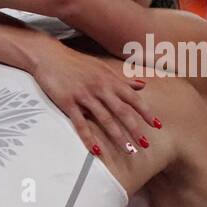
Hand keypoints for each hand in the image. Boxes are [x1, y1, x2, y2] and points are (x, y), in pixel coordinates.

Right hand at [32, 41, 153, 155]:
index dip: (145, 112)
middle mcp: (100, 88)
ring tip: (128, 150)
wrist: (49, 56)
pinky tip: (96, 150)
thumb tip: (142, 84)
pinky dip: (88, 138)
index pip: (133, 98)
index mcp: (110, 79)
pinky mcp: (68, 102)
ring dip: (117, 136)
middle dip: (135, 129)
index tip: (157, 125)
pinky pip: (80, 123)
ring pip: (104, 119)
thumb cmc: (76, 62)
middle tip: (145, 145)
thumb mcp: (102, 68)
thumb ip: (122, 79)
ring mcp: (84, 95)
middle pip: (121, 111)